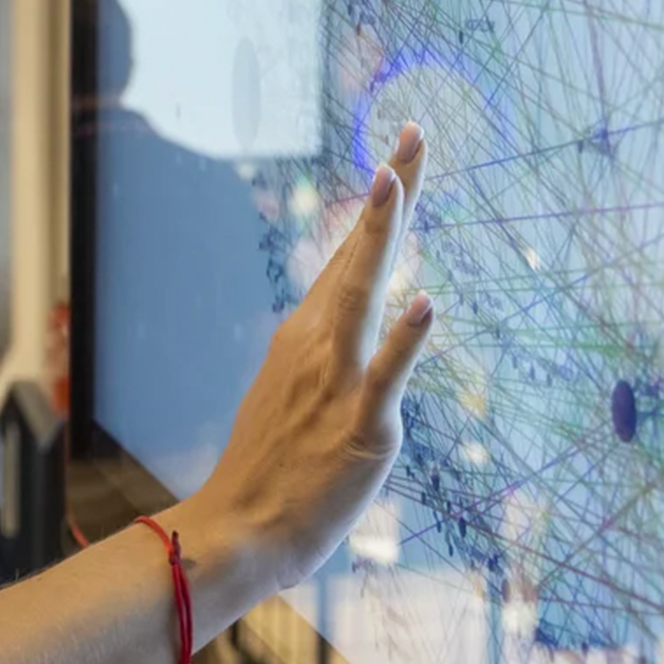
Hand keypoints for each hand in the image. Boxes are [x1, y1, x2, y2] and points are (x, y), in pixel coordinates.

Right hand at [191, 122, 434, 592]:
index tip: (401, 155)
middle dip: (390, 193)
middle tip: (413, 134)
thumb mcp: (292, 397)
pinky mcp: (358, 426)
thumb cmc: (268, 472)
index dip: (380, 207)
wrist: (238, 528)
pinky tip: (425, 302)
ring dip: (380, 234)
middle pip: (359, 254)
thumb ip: (320, 359)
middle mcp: (317, 344)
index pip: (350, 257)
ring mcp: (336, 381)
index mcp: (305, 336)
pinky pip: (384, 375)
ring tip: (396, 180)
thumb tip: (338, 333)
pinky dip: (404, 337)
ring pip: (362, 293)